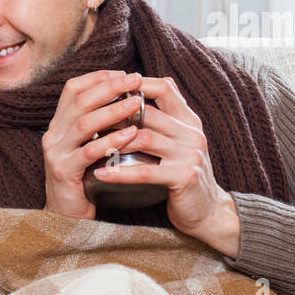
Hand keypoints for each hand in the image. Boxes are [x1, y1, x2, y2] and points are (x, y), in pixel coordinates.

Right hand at [42, 69, 146, 219]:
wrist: (67, 217)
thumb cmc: (85, 180)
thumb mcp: (90, 146)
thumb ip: (101, 125)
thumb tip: (130, 97)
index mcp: (59, 125)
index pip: (72, 89)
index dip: (98, 77)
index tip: (123, 73)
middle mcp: (53, 135)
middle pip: (78, 101)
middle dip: (109, 87)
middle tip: (135, 80)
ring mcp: (56, 154)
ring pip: (83, 123)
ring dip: (112, 111)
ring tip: (136, 103)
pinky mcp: (64, 173)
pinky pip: (88, 152)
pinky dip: (110, 141)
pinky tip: (130, 135)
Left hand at [94, 75, 241, 255]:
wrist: (206, 210)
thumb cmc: (183, 174)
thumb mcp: (180, 141)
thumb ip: (167, 117)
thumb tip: (150, 84)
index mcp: (189, 121)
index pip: (165, 87)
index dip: (136, 84)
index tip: (109, 89)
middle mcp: (192, 133)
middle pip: (149, 113)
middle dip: (115, 115)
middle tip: (88, 119)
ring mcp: (190, 155)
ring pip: (145, 139)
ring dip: (114, 141)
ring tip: (89, 145)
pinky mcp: (184, 177)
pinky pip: (145, 172)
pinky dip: (120, 173)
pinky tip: (100, 174)